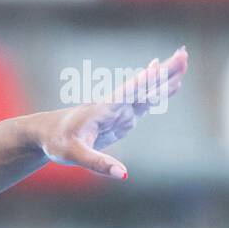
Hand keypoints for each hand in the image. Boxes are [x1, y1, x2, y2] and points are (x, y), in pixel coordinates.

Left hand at [42, 46, 189, 178]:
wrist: (45, 134)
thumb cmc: (56, 142)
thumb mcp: (73, 155)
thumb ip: (98, 164)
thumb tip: (123, 174)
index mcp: (103, 109)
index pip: (128, 92)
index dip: (144, 81)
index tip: (161, 65)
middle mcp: (113, 106)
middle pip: (142, 86)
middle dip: (163, 72)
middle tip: (183, 53)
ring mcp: (119, 111)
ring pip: (146, 92)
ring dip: (164, 78)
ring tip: (184, 62)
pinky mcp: (121, 118)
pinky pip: (144, 103)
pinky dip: (159, 93)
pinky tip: (172, 86)